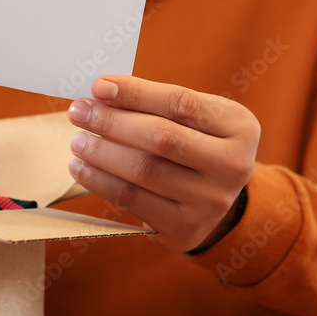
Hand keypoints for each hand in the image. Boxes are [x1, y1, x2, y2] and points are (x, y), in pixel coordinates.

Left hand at [67, 76, 259, 252]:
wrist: (213, 202)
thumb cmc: (194, 146)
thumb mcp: (193, 120)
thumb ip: (155, 104)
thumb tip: (101, 91)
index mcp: (239, 127)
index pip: (180, 103)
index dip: (136, 94)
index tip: (99, 87)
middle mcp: (233, 166)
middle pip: (162, 138)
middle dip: (112, 123)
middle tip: (79, 112)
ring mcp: (211, 202)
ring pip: (144, 170)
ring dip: (101, 153)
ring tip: (77, 141)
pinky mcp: (185, 228)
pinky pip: (133, 200)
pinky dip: (100, 181)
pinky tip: (81, 168)